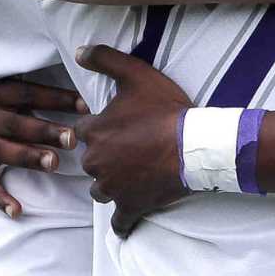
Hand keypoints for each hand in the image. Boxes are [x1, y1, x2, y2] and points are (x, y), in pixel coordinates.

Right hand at [0, 63, 85, 217]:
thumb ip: (23, 68)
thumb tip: (69, 59)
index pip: (27, 93)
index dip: (55, 98)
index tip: (84, 105)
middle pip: (15, 123)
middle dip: (44, 131)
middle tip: (72, 138)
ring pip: (1, 150)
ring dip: (28, 157)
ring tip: (53, 163)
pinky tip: (17, 210)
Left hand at [75, 45, 194, 236]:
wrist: (196, 146)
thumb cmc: (166, 110)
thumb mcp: (136, 74)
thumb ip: (104, 58)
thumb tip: (79, 51)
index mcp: (94, 132)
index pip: (82, 131)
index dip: (98, 127)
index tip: (115, 126)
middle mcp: (97, 162)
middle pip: (91, 161)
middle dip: (105, 156)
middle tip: (130, 149)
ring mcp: (113, 187)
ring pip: (101, 188)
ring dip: (112, 183)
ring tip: (133, 175)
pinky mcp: (131, 205)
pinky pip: (120, 221)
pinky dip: (122, 223)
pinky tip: (125, 224)